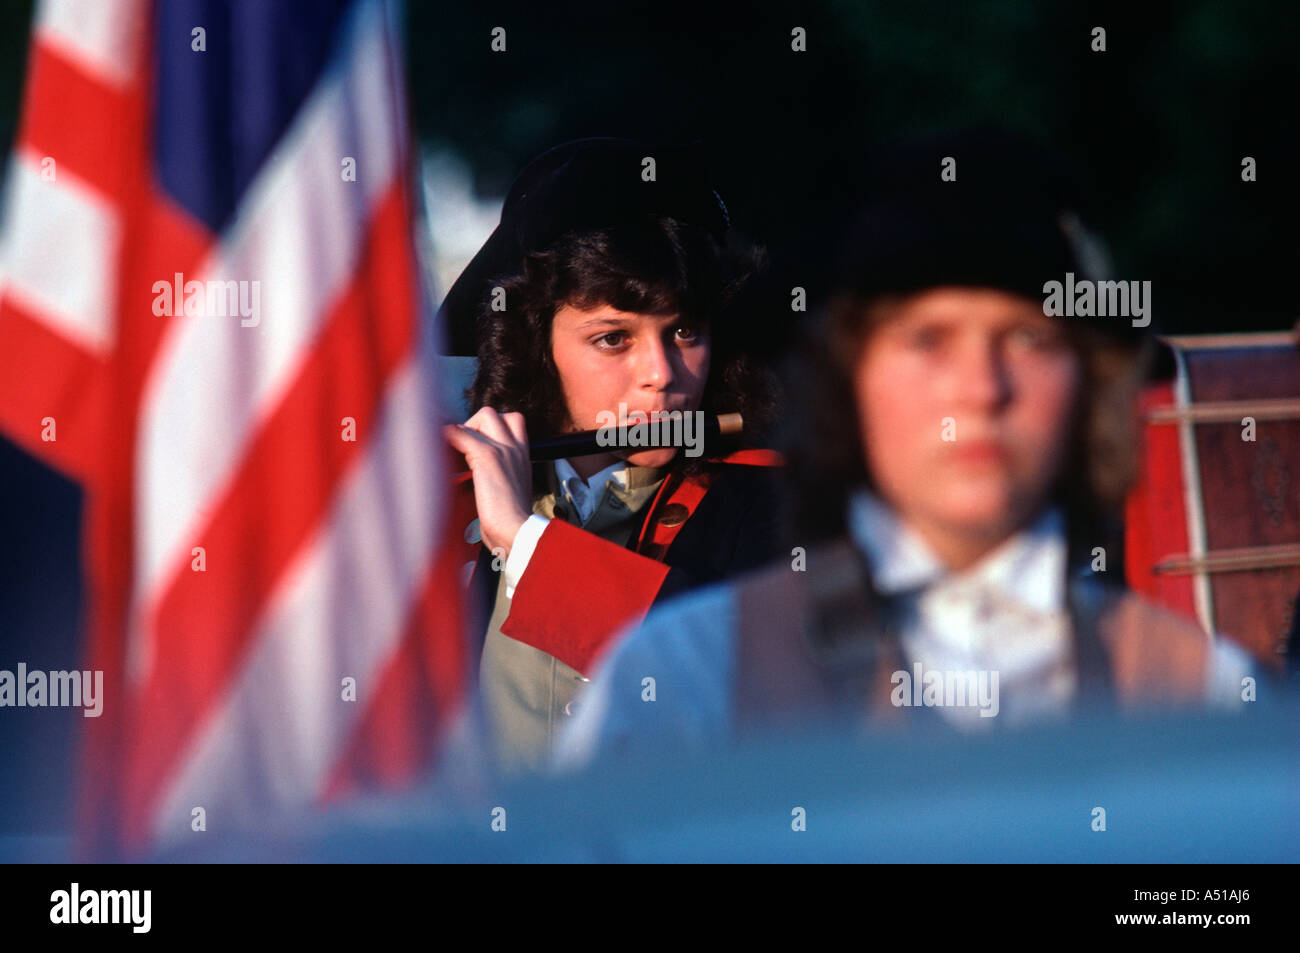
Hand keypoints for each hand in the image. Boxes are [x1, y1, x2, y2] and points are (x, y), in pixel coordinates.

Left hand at [443, 408, 533, 558]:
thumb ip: (496, 475)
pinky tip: (440, 447)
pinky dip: (447, 436)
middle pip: (495, 414)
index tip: (472, 444)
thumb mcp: (508, 491)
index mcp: (522, 456)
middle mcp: (515, 448)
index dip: (488, 427)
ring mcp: (503, 450)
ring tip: (453, 452)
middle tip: (461, 447)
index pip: (511, 422)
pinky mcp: (487, 457)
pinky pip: (462, 434)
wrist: (516, 532)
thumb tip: (472, 471)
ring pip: (482, 417)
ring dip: (463, 430)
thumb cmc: (509, 522)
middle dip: (473, 423)